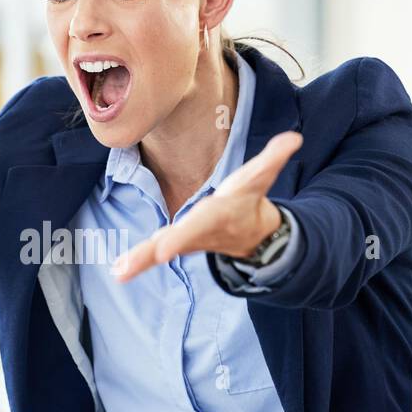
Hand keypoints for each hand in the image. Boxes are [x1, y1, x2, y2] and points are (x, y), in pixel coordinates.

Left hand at [111, 130, 301, 282]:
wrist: (248, 233)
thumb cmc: (248, 199)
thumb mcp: (262, 175)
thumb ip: (274, 157)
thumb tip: (294, 138)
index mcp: (218, 214)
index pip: (201, 224)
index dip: (184, 236)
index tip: (165, 250)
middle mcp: (200, 231)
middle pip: (177, 241)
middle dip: (158, 251)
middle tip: (140, 262)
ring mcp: (186, 240)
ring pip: (161, 251)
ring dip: (140, 261)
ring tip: (119, 273)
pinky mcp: (174, 243)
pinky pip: (153, 254)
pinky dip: (137, 262)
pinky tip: (118, 272)